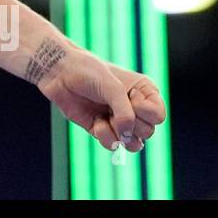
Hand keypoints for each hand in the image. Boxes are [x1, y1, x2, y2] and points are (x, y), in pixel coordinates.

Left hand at [35, 45, 166, 152]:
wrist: (59, 73)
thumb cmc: (87, 71)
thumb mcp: (111, 86)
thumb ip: (125, 112)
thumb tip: (126, 136)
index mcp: (143, 92)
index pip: (158, 116)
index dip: (145, 112)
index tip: (129, 96)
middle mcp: (134, 108)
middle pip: (148, 132)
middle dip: (130, 123)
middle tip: (112, 106)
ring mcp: (118, 120)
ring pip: (133, 144)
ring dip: (119, 134)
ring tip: (106, 118)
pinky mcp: (102, 129)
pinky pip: (113, 145)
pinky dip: (104, 136)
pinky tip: (95, 121)